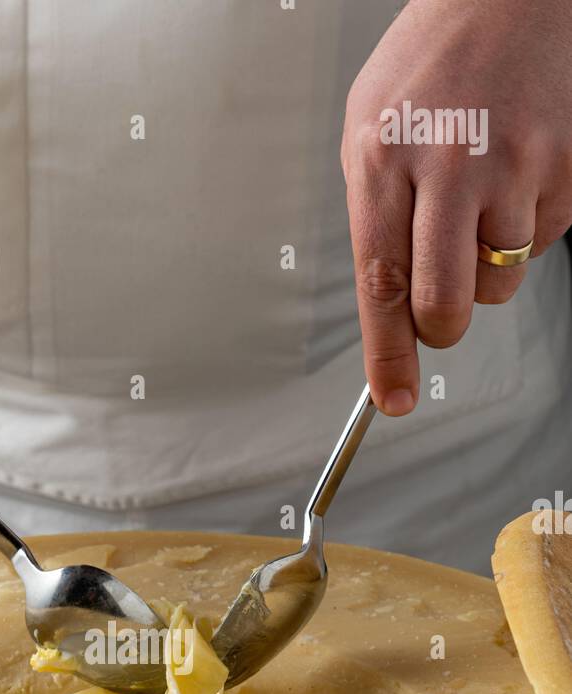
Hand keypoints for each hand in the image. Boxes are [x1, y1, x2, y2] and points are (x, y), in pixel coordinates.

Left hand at [341, 0, 571, 414]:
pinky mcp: (563, 165)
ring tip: (476, 203)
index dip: (388, 356)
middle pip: (446, 303)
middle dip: (440, 327)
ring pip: (498, 282)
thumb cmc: (429, 66)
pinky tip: (511, 177)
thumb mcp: (368, 132)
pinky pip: (540, 243)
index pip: (381, 285)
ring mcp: (512, 164)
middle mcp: (447, 164)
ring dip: (484, 268)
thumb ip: (374, 222)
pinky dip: (523, 229)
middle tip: (438, 313)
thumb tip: (389, 311)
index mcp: (383, 158)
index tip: (394, 399)